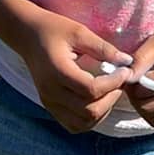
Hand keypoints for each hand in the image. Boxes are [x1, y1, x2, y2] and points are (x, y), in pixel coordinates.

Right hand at [15, 7, 134, 133]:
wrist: (26, 34)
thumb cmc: (52, 29)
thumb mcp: (78, 32)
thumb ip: (103, 48)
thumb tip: (127, 61)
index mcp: (57, 71)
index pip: (91, 90)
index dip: (113, 83)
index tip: (124, 71)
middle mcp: (51, 92)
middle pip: (89, 111)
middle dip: (111, 98)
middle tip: (119, 81)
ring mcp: (49, 102)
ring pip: (83, 123)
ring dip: (102, 111)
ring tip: (109, 91)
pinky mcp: (50, 107)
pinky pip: (74, 125)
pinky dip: (90, 119)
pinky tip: (97, 101)